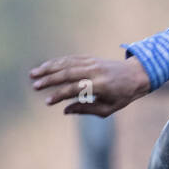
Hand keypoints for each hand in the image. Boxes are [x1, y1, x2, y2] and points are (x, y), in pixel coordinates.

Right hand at [28, 54, 149, 115]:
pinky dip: (56, 63)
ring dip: (48, 68)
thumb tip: (65, 110)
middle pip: (67, 73)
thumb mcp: (107, 109)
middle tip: (34, 86)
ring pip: (66, 63)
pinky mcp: (89, 58)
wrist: (135, 75)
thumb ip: (86, 109)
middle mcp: (94, 71)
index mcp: (100, 86)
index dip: (60, 96)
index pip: (75, 90)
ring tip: (33, 74)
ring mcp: (91, 62)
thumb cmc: (122, 96)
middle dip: (49, 79)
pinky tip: (45, 67)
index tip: (48, 102)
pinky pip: (70, 59)